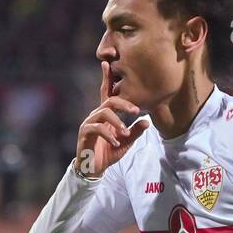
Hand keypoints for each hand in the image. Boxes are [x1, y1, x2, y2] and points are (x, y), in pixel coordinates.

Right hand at [74, 61, 149, 176]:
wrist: (94, 168)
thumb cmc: (108, 152)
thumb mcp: (126, 142)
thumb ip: (135, 131)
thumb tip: (147, 122)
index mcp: (106, 114)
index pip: (107, 93)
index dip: (107, 78)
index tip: (108, 64)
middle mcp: (96, 115)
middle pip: (109, 100)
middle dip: (123, 103)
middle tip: (136, 110)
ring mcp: (89, 123)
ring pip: (103, 113)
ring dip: (117, 122)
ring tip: (125, 132)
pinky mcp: (85, 134)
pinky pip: (97, 128)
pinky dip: (108, 134)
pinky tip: (115, 141)